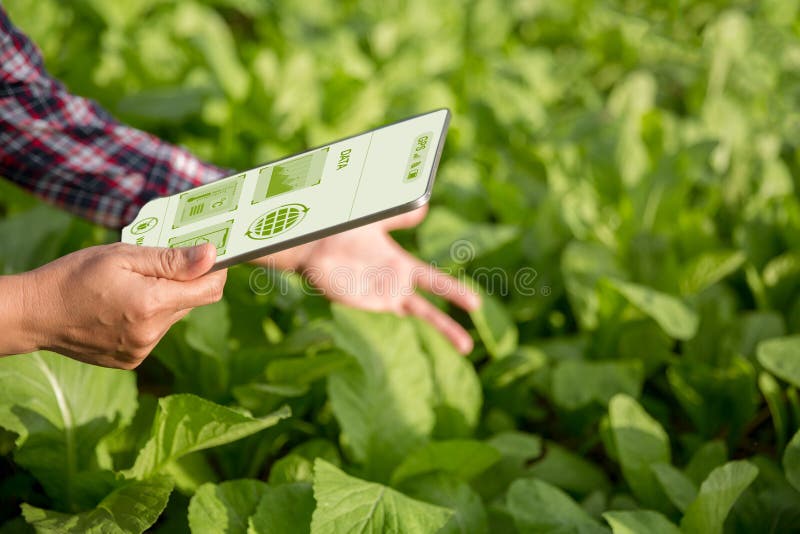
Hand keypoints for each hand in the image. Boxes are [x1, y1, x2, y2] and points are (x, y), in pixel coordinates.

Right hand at [2, 242, 225, 368]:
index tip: (205, 257)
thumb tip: (211, 255)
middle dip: (182, 283)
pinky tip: (121, 309)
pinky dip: (148, 319)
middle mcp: (152, 333)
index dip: (213, 271)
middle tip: (153, 268)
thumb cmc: (75, 276)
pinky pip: (155, 333)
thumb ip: (171, 259)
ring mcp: (142, 350)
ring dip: (164, 301)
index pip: (210, 290)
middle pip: (192, 302)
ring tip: (129, 289)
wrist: (35, 314)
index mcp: (152, 304)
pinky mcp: (132, 361)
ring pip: (173, 318)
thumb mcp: (122, 256)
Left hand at [259, 206, 479, 353]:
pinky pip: (381, 318)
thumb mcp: (378, 221)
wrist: (314, 242)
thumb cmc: (344, 229)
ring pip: (405, 321)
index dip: (454, 293)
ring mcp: (377, 299)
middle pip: (426, 311)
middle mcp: (392, 286)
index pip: (434, 283)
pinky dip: (394, 329)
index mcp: (400, 267)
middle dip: (447, 328)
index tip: (476, 305)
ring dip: (422, 335)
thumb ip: (400, 216)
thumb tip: (426, 207)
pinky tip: (407, 340)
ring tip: (443, 353)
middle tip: (468, 347)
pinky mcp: (361, 306)